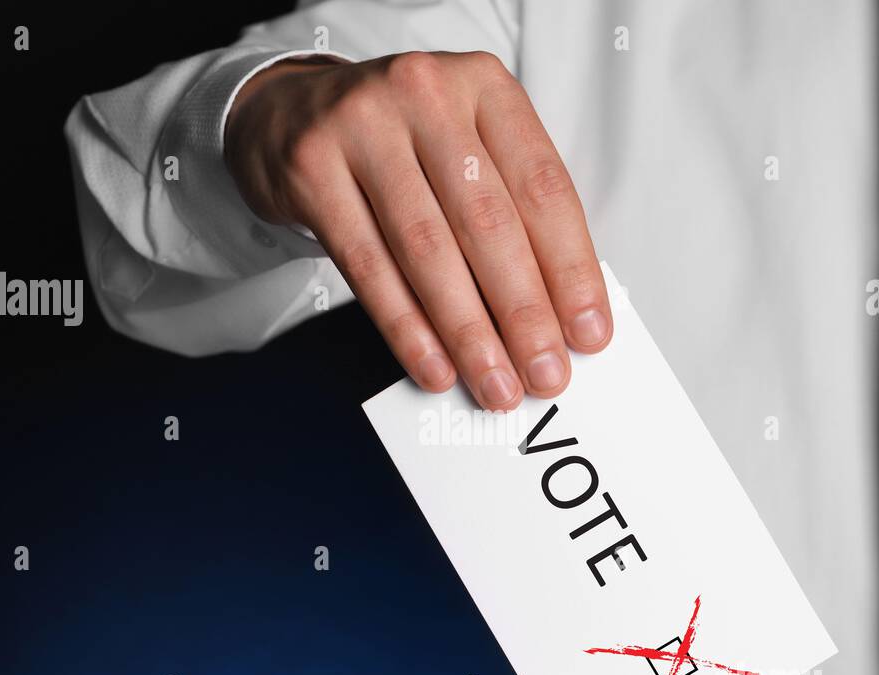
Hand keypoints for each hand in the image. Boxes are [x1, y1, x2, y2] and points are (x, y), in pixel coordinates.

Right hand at [224, 51, 612, 409]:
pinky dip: (406, 328)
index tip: (589, 333)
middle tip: (546, 373)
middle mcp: (426, 95)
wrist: (289, 111)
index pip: (542, 188)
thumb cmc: (398, 141)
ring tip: (496, 384)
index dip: (571, 269)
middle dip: (524, 312)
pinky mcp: (313, 169)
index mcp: (484, 86)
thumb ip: (513, 210)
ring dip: (468, 332)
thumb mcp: (465, 146)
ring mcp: (362, 127)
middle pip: (487, 222)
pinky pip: (368, 266)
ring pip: (427, 250)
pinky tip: (435, 366)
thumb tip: (560, 312)